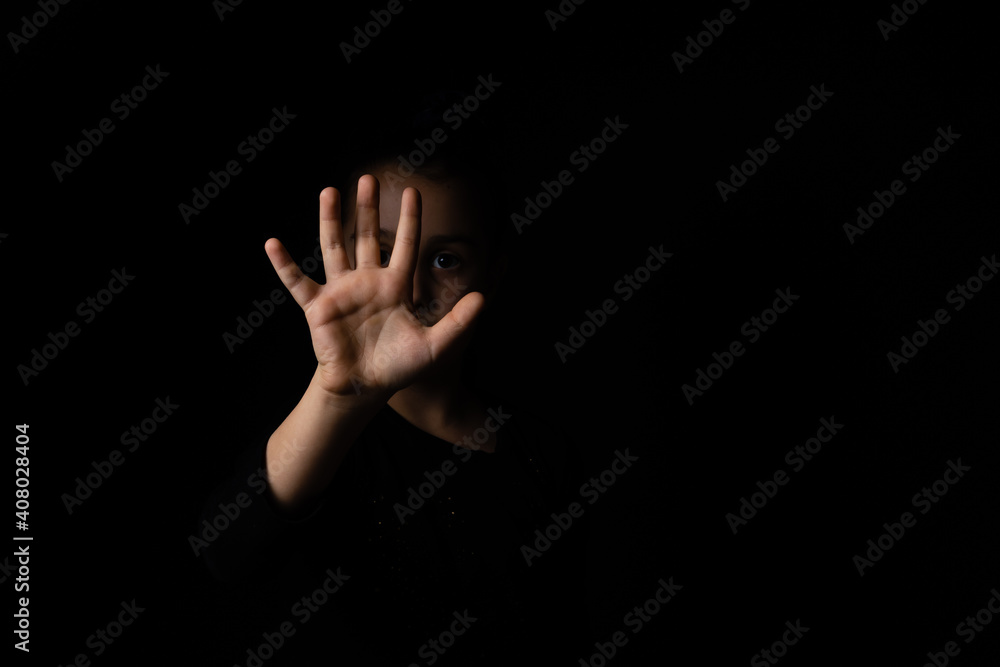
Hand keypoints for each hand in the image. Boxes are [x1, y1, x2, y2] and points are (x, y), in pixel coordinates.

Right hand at [264, 176, 484, 396]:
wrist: (365, 388)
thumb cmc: (398, 367)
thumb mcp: (434, 345)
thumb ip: (458, 322)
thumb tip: (482, 298)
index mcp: (395, 286)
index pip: (406, 245)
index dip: (410, 219)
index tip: (414, 191)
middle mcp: (367, 282)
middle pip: (368, 236)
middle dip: (368, 208)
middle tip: (367, 178)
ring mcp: (341, 291)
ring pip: (334, 247)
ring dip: (330, 220)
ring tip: (329, 191)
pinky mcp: (318, 307)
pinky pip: (297, 282)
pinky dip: (285, 265)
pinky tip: (272, 244)